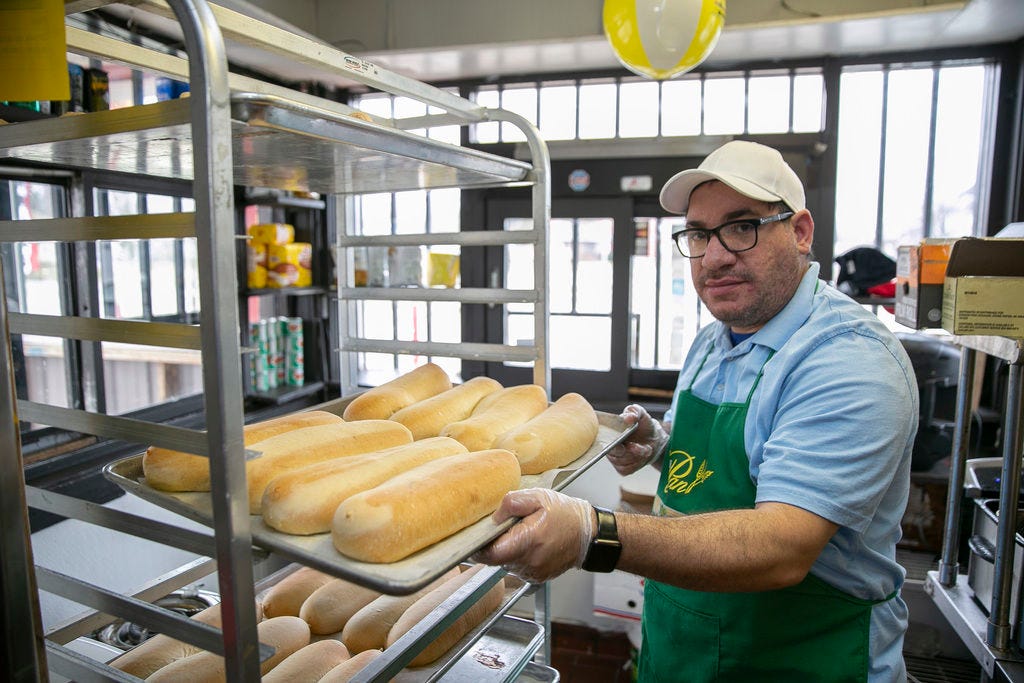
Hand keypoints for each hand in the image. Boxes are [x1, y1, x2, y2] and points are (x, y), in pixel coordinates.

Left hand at [473, 488, 593, 583]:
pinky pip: (517, 568)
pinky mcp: (537, 577)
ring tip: (522, 534)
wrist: (587, 533)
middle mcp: (530, 562)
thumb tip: (493, 518)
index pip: (490, 554)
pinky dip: (518, 557)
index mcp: (528, 541)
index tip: (479, 536)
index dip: (479, 546)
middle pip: (496, 559)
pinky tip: (529, 544)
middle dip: (495, 544)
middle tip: (506, 528)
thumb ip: (511, 503)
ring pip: (506, 564)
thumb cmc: (564, 513)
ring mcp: (533, 573)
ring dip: (507, 550)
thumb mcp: (537, 497)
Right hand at [605, 404, 668, 475]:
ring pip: (620, 462)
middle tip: (635, 446)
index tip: (621, 444)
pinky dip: (637, 464)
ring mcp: (614, 458)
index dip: (610, 443)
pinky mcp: (621, 467)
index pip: (600, 439)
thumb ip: (633, 412)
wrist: (653, 438)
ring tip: (645, 448)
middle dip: (626, 451)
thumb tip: (627, 418)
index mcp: (607, 431)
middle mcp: (607, 445)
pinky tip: (642, 456)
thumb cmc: (643, 425)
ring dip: (635, 456)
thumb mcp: (640, 413)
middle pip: (611, 453)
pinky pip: (626, 469)